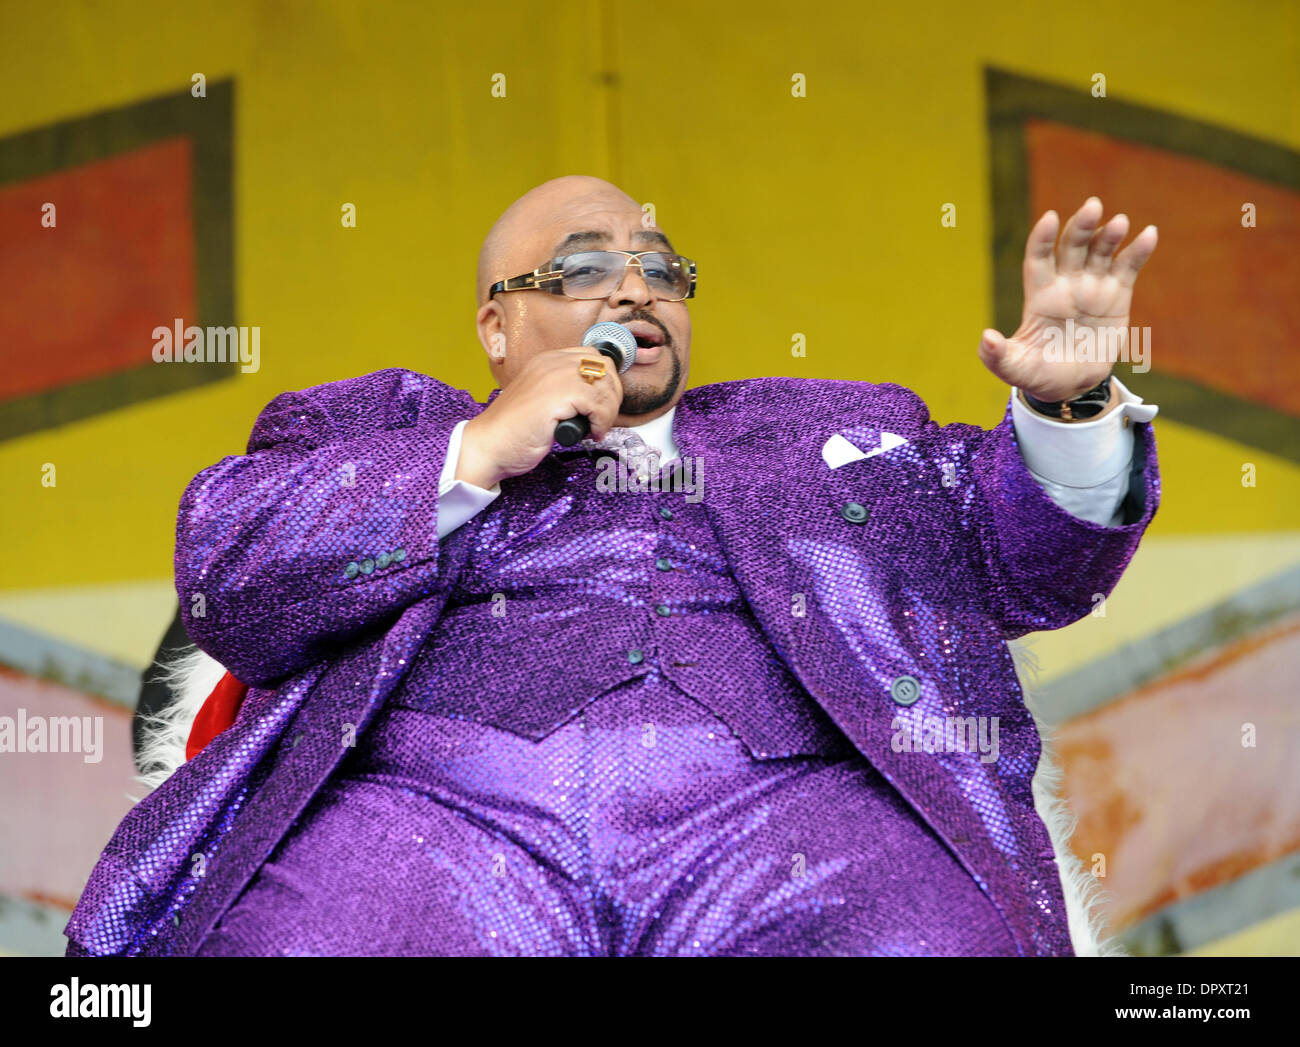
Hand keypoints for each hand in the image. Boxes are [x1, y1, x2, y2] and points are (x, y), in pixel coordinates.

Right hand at [455, 347, 623, 487]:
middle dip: (612, 395)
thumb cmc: (513, 431)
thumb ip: (567, 393)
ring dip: (607, 411)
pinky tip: (590, 434)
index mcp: (548, 360)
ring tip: (594, 429)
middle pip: (604, 367)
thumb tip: (599, 400)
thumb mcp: (544, 401)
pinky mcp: (556, 396)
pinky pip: (598, 403)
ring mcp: (553, 376)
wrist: (488, 446)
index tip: (601, 407)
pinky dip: (601, 421)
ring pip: (604, 384)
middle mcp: (552, 362)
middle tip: (602, 419)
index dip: (605, 382)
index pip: (593, 357)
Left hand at [978, 196, 1157, 401]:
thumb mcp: (1015, 368)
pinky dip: (1138, 250)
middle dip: (1080, 226)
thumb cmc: (1038, 373)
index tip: (1049, 219)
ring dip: (1109, 234)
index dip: (1042, 239)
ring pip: (1101, 251)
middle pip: (1071, 246)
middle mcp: (1066, 283)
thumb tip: (987, 338)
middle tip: (1092, 206)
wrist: (1072, 385)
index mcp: (1040, 295)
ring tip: (1118, 222)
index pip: (1038, 259)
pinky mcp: (1117, 293)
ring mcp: (1093, 285)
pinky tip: (1149, 235)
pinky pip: (1128, 266)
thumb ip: (998, 355)